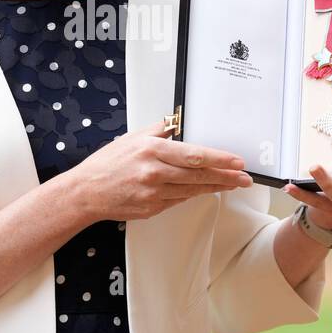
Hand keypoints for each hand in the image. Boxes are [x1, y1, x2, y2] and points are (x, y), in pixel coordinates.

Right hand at [66, 118, 253, 222]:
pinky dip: (193, 194)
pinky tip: (206, 190)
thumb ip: (158, 131)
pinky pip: (178, 200)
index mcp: (152, 151)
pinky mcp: (151, 208)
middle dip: (226, 176)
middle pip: (198, 175)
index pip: (194, 154)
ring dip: (216, 187)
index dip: (219, 159)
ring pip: (192, 190)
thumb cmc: (107, 163)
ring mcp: (154, 194)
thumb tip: (177, 124)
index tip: (237, 161)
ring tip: (233, 184)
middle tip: (245, 178)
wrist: (86, 192)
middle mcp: (155, 173)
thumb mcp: (132, 138)